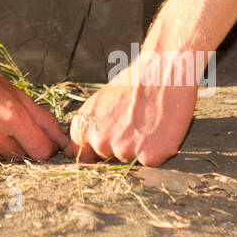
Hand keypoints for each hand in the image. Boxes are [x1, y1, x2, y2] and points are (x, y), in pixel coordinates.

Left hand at [70, 51, 197, 166]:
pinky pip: (151, 162)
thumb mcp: (98, 102)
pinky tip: (159, 129)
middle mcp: (100, 143)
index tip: (107, 139)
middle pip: (107, 158)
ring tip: (147, 122)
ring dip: (139, 148)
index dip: (95, 149)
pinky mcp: (149, 157)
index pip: (81, 154)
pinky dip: (158, 151)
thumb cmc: (132, 84)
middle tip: (133, 122)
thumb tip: (74, 150)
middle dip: (119, 145)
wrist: (161, 74)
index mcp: (83, 128)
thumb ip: (88, 126)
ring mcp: (124, 151)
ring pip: (130, 159)